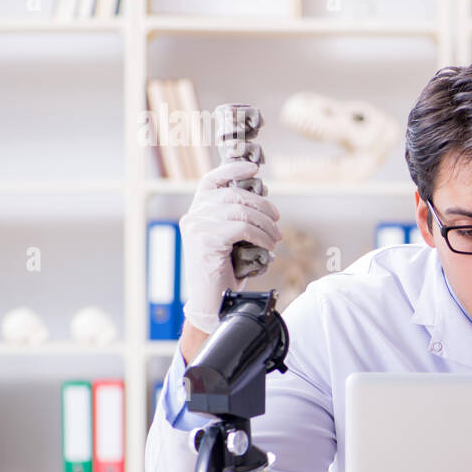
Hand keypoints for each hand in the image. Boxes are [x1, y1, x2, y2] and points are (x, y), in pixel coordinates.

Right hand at [179, 159, 281, 333]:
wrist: (213, 302)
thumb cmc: (225, 272)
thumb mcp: (230, 240)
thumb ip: (236, 219)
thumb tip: (263, 202)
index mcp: (196, 213)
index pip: (210, 181)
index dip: (232, 170)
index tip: (253, 168)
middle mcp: (193, 217)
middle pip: (234, 196)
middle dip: (262, 206)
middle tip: (278, 220)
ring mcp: (197, 228)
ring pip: (241, 212)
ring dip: (266, 224)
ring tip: (276, 237)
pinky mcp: (206, 241)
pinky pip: (242, 228)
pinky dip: (262, 235)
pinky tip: (269, 246)